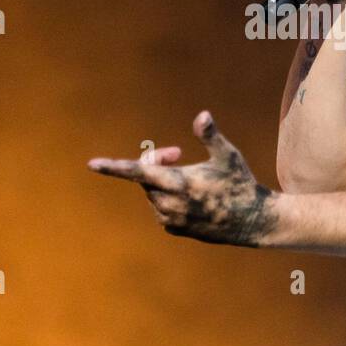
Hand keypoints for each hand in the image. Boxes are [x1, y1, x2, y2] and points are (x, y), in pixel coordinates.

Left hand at [87, 111, 277, 246]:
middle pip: (145, 179)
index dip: (113, 168)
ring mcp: (172, 220)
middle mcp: (171, 204)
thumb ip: (210, 135)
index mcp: (178, 183)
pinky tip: (191, 196)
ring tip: (188, 176)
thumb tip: (202, 115)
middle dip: (156, 162)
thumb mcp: (228, 156)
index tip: (92, 164)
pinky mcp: (176, 230)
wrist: (253, 221)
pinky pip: (161, 209)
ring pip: (152, 194)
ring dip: (162, 181)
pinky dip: (168, 197)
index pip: (138, 173)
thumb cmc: (240, 183)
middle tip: (177, 152)